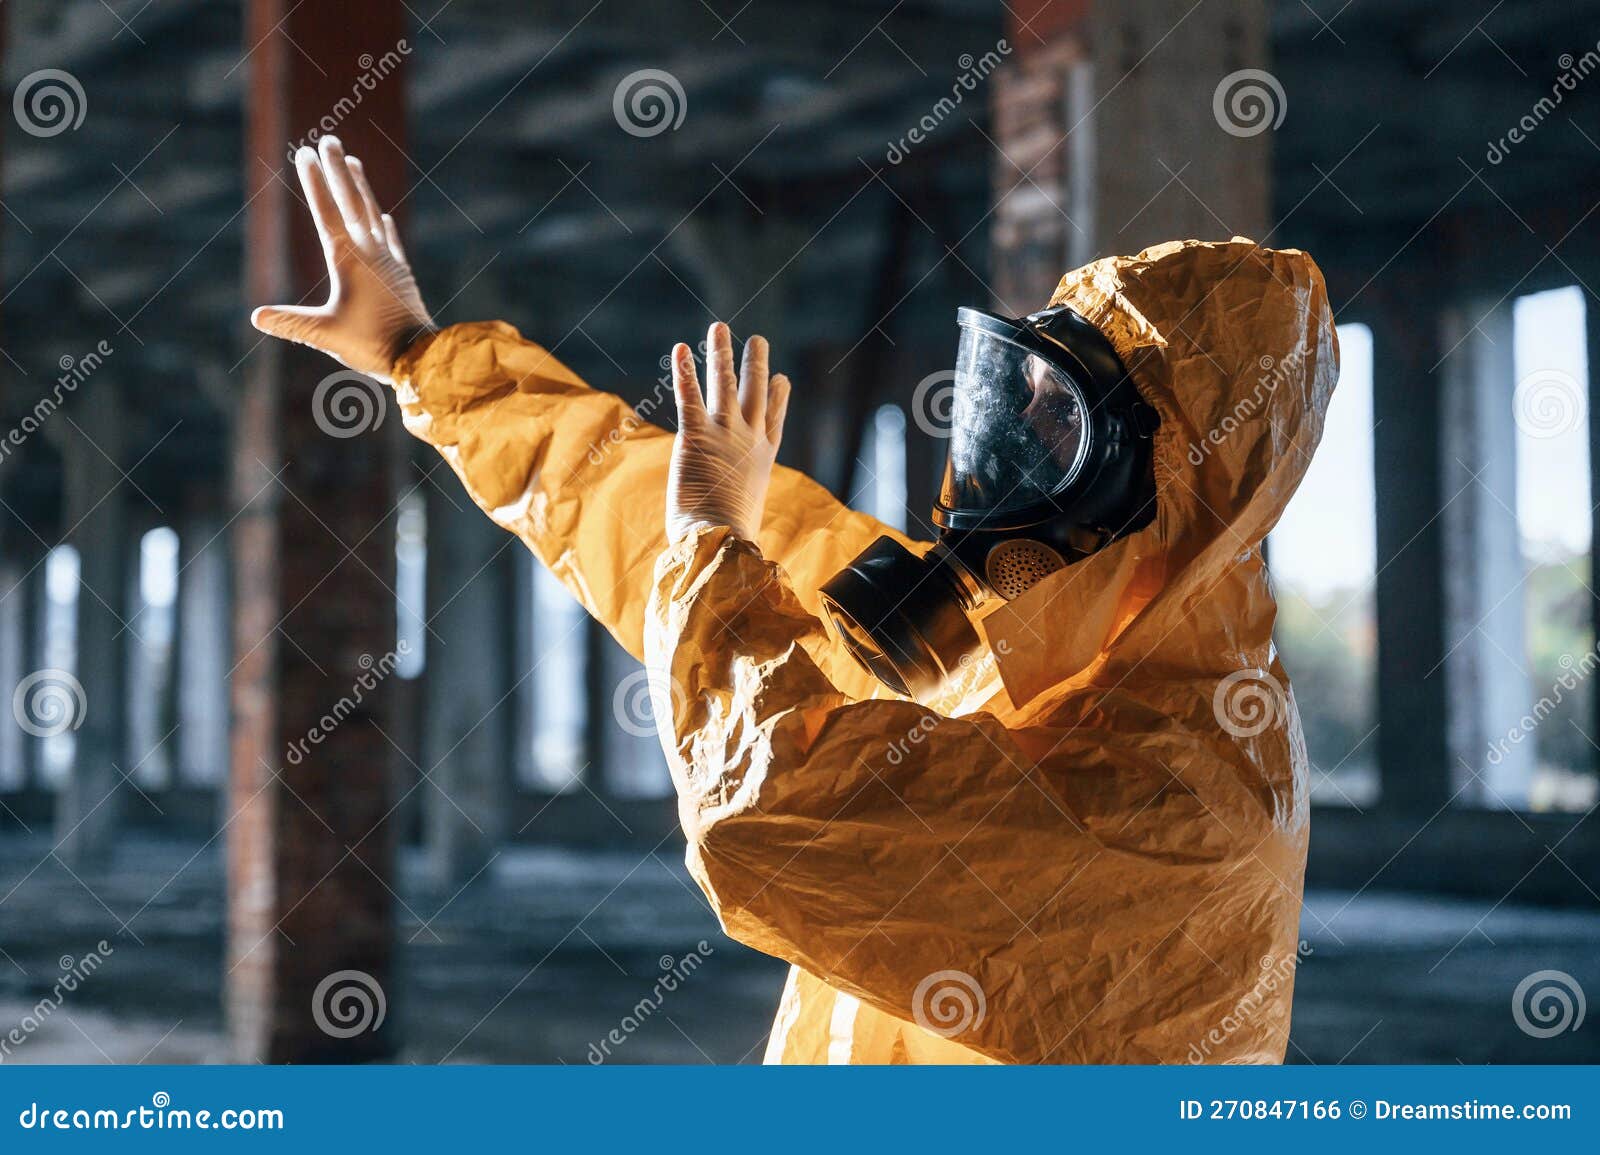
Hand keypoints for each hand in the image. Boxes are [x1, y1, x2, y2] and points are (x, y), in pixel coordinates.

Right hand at [251, 136, 433, 381]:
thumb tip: (257, 317)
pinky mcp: (402, 275)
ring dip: (362, 188)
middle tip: (329, 138)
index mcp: (349, 260)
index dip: (314, 182)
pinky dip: (384, 224)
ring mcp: (389, 262)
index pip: (327, 213)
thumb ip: (292, 324)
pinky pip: (391, 240)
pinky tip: (385, 215)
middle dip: (337, 170)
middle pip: (352, 203)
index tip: (304, 153)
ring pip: (373, 215)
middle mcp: (371, 253)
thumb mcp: (325, 335)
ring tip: (354, 162)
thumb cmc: (373, 345)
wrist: (420, 357)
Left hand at [667, 323, 790, 544]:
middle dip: (756, 363)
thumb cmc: (729, 540)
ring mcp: (724, 434)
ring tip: (719, 328)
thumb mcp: (743, 516)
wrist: (722, 541)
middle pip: (756, 392)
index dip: (779, 399)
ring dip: (721, 352)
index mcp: (762, 461)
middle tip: (757, 340)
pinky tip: (681, 348)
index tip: (782, 379)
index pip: (774, 422)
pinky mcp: (696, 436)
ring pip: (724, 383)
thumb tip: (738, 529)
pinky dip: (685, 370)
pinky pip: (689, 395)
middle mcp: (748, 440)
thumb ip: (740, 506)